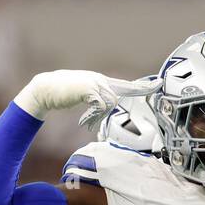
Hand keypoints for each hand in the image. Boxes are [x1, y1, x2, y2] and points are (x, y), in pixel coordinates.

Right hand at [16, 70, 160, 130]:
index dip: (143, 86)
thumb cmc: (63, 94)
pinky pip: (100, 106)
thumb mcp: (83, 96)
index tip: (159, 83)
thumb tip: (106, 108)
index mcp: (100, 81)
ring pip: (111, 103)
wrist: (45, 89)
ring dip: (99, 118)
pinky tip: (82, 122)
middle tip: (150, 90)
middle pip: (124, 92)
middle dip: (137, 93)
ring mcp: (94, 83)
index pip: (126, 84)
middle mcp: (100, 79)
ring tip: (86, 124)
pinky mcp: (88, 89)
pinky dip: (93, 117)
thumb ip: (96, 100)